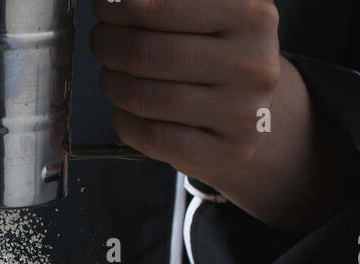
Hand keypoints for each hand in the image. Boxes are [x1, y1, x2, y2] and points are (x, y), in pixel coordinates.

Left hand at [91, 0, 348, 229]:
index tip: (104, 9)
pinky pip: (151, 136)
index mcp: (250, 13)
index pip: (159, 7)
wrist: (257, 114)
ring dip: (112, 84)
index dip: (119, 8)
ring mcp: (242, 112)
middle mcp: (252, 62)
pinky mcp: (226, 152)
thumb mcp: (213, 14)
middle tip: (102, 42)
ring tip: (112, 76)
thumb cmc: (220, 57)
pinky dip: (123, 122)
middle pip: (143, 52)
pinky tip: (124, 112)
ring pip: (142, 96)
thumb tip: (113, 2)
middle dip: (107, 45)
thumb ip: (168, 5)